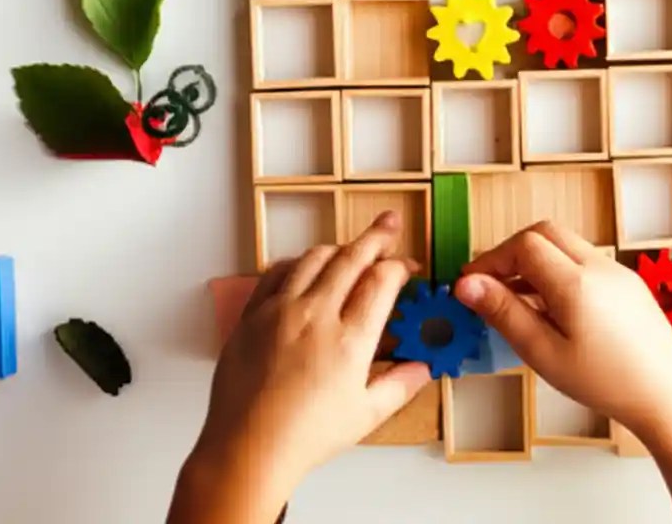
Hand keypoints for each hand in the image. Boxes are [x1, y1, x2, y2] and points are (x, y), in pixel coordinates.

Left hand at [173, 213, 430, 521]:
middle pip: (351, 257)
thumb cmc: (305, 436)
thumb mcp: (366, 414)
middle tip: (389, 225)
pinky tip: (305, 267)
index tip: (407, 267)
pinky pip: (276, 272)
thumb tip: (423, 368)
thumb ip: (399, 384)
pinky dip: (297, 262)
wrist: (248, 448)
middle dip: (376, 237)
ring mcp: (279, 312)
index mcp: (350, 340)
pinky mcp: (252, 316)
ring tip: (351, 249)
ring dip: (338, 248)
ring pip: (314, 257)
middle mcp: (316, 316)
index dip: (400, 266)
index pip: (382, 280)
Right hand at [455, 221, 671, 435]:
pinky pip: (586, 263)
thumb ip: (504, 313)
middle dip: (511, 253)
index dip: (491, 260)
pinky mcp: (629, 284)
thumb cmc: (605, 382)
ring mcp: (618, 272)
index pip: (523, 245)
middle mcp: (599, 267)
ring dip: (536, 263)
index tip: (470, 285)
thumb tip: (467, 285)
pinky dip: (559, 273)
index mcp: (576, 282)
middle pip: (544, 234)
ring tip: (516, 303)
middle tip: (490, 286)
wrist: (666, 396)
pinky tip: (551, 309)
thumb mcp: (543, 353)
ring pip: (566, 246)